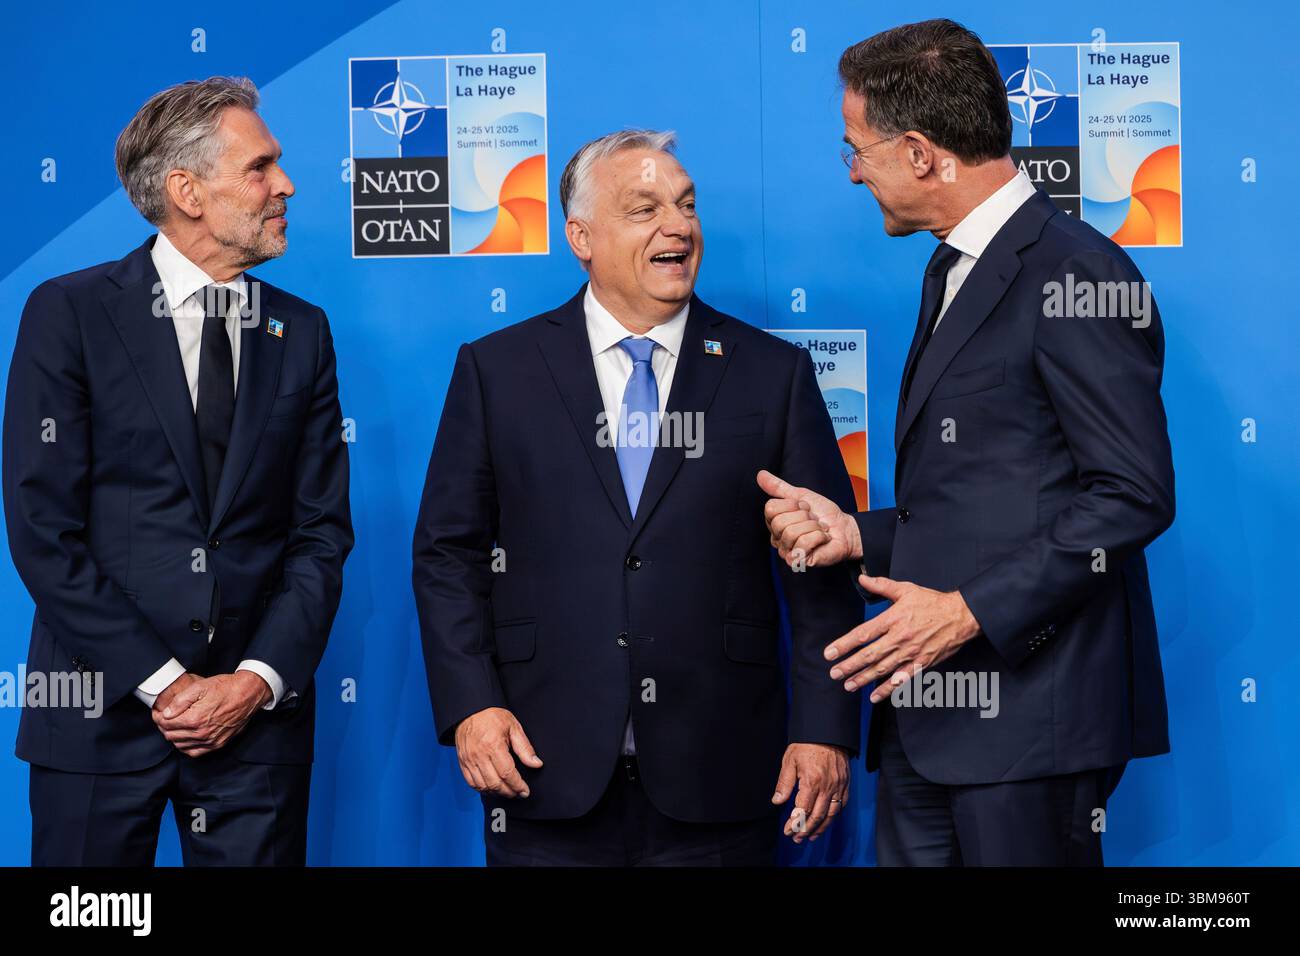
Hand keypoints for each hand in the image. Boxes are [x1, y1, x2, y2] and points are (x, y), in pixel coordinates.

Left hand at [152, 672, 271, 756]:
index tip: (157, 712)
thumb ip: (179, 701)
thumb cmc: (225, 688)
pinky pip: (195, 752)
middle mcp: (201, 733)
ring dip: (174, 736)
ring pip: (180, 745)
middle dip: (164, 726)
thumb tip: (166, 713)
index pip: (165, 724)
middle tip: (164, 718)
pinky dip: (186, 746)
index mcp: (194, 719)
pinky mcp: (218, 744)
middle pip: (171, 736)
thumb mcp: (199, 686)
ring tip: (174, 726)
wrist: (248, 694)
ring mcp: (210, 740)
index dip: (157, 717)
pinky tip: (185, 737)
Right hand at [453, 707, 542, 798]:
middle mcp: (479, 755)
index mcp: (493, 745)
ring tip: (507, 791)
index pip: (507, 773)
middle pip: (495, 783)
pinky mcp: (463, 762)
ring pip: (483, 786)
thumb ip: (525, 748)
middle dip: (509, 792)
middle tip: (518, 793)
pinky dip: (483, 789)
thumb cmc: (492, 717)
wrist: (470, 711)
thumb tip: (536, 764)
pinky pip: (472, 783)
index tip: (525, 791)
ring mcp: (469, 760)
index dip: (518, 786)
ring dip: (497, 793)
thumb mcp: (513, 727)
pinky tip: (492, 788)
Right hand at [757, 470, 861, 568]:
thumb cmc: (823, 514)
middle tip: (813, 520)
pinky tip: (823, 539)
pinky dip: (819, 537)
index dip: (792, 504)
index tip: (805, 508)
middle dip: (804, 517)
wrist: (845, 528)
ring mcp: (787, 552)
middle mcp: (777, 539)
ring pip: (792, 532)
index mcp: (774, 523)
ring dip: (813, 527)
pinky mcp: (799, 561)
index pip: (770, 509)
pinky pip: (804, 543)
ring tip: (819, 529)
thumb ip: (779, 487)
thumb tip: (760, 474)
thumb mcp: (801, 496)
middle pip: (780, 522)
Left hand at [771, 742, 849, 842]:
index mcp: (811, 781)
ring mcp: (838, 786)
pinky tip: (825, 822)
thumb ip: (784, 783)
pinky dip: (833, 817)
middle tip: (796, 838)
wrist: (828, 732)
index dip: (794, 823)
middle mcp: (827, 787)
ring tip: (810, 836)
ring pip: (830, 814)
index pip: (802, 810)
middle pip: (817, 816)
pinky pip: (841, 806)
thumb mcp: (790, 760)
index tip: (787, 831)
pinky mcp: (845, 784)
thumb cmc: (807, 744)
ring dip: (820, 828)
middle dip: (805, 830)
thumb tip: (777, 800)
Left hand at [826, 575, 981, 702]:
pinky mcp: (922, 663)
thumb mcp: (906, 589)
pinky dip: (888, 689)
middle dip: (850, 665)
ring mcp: (911, 653)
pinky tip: (875, 696)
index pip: (863, 634)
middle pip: (870, 655)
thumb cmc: (932, 602)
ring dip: (864, 679)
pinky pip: (902, 679)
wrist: (961, 616)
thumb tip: (862, 579)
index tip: (830, 653)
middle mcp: (900, 638)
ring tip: (848, 685)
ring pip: (883, 669)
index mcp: (893, 619)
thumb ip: (882, 586)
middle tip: (834, 673)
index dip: (845, 645)